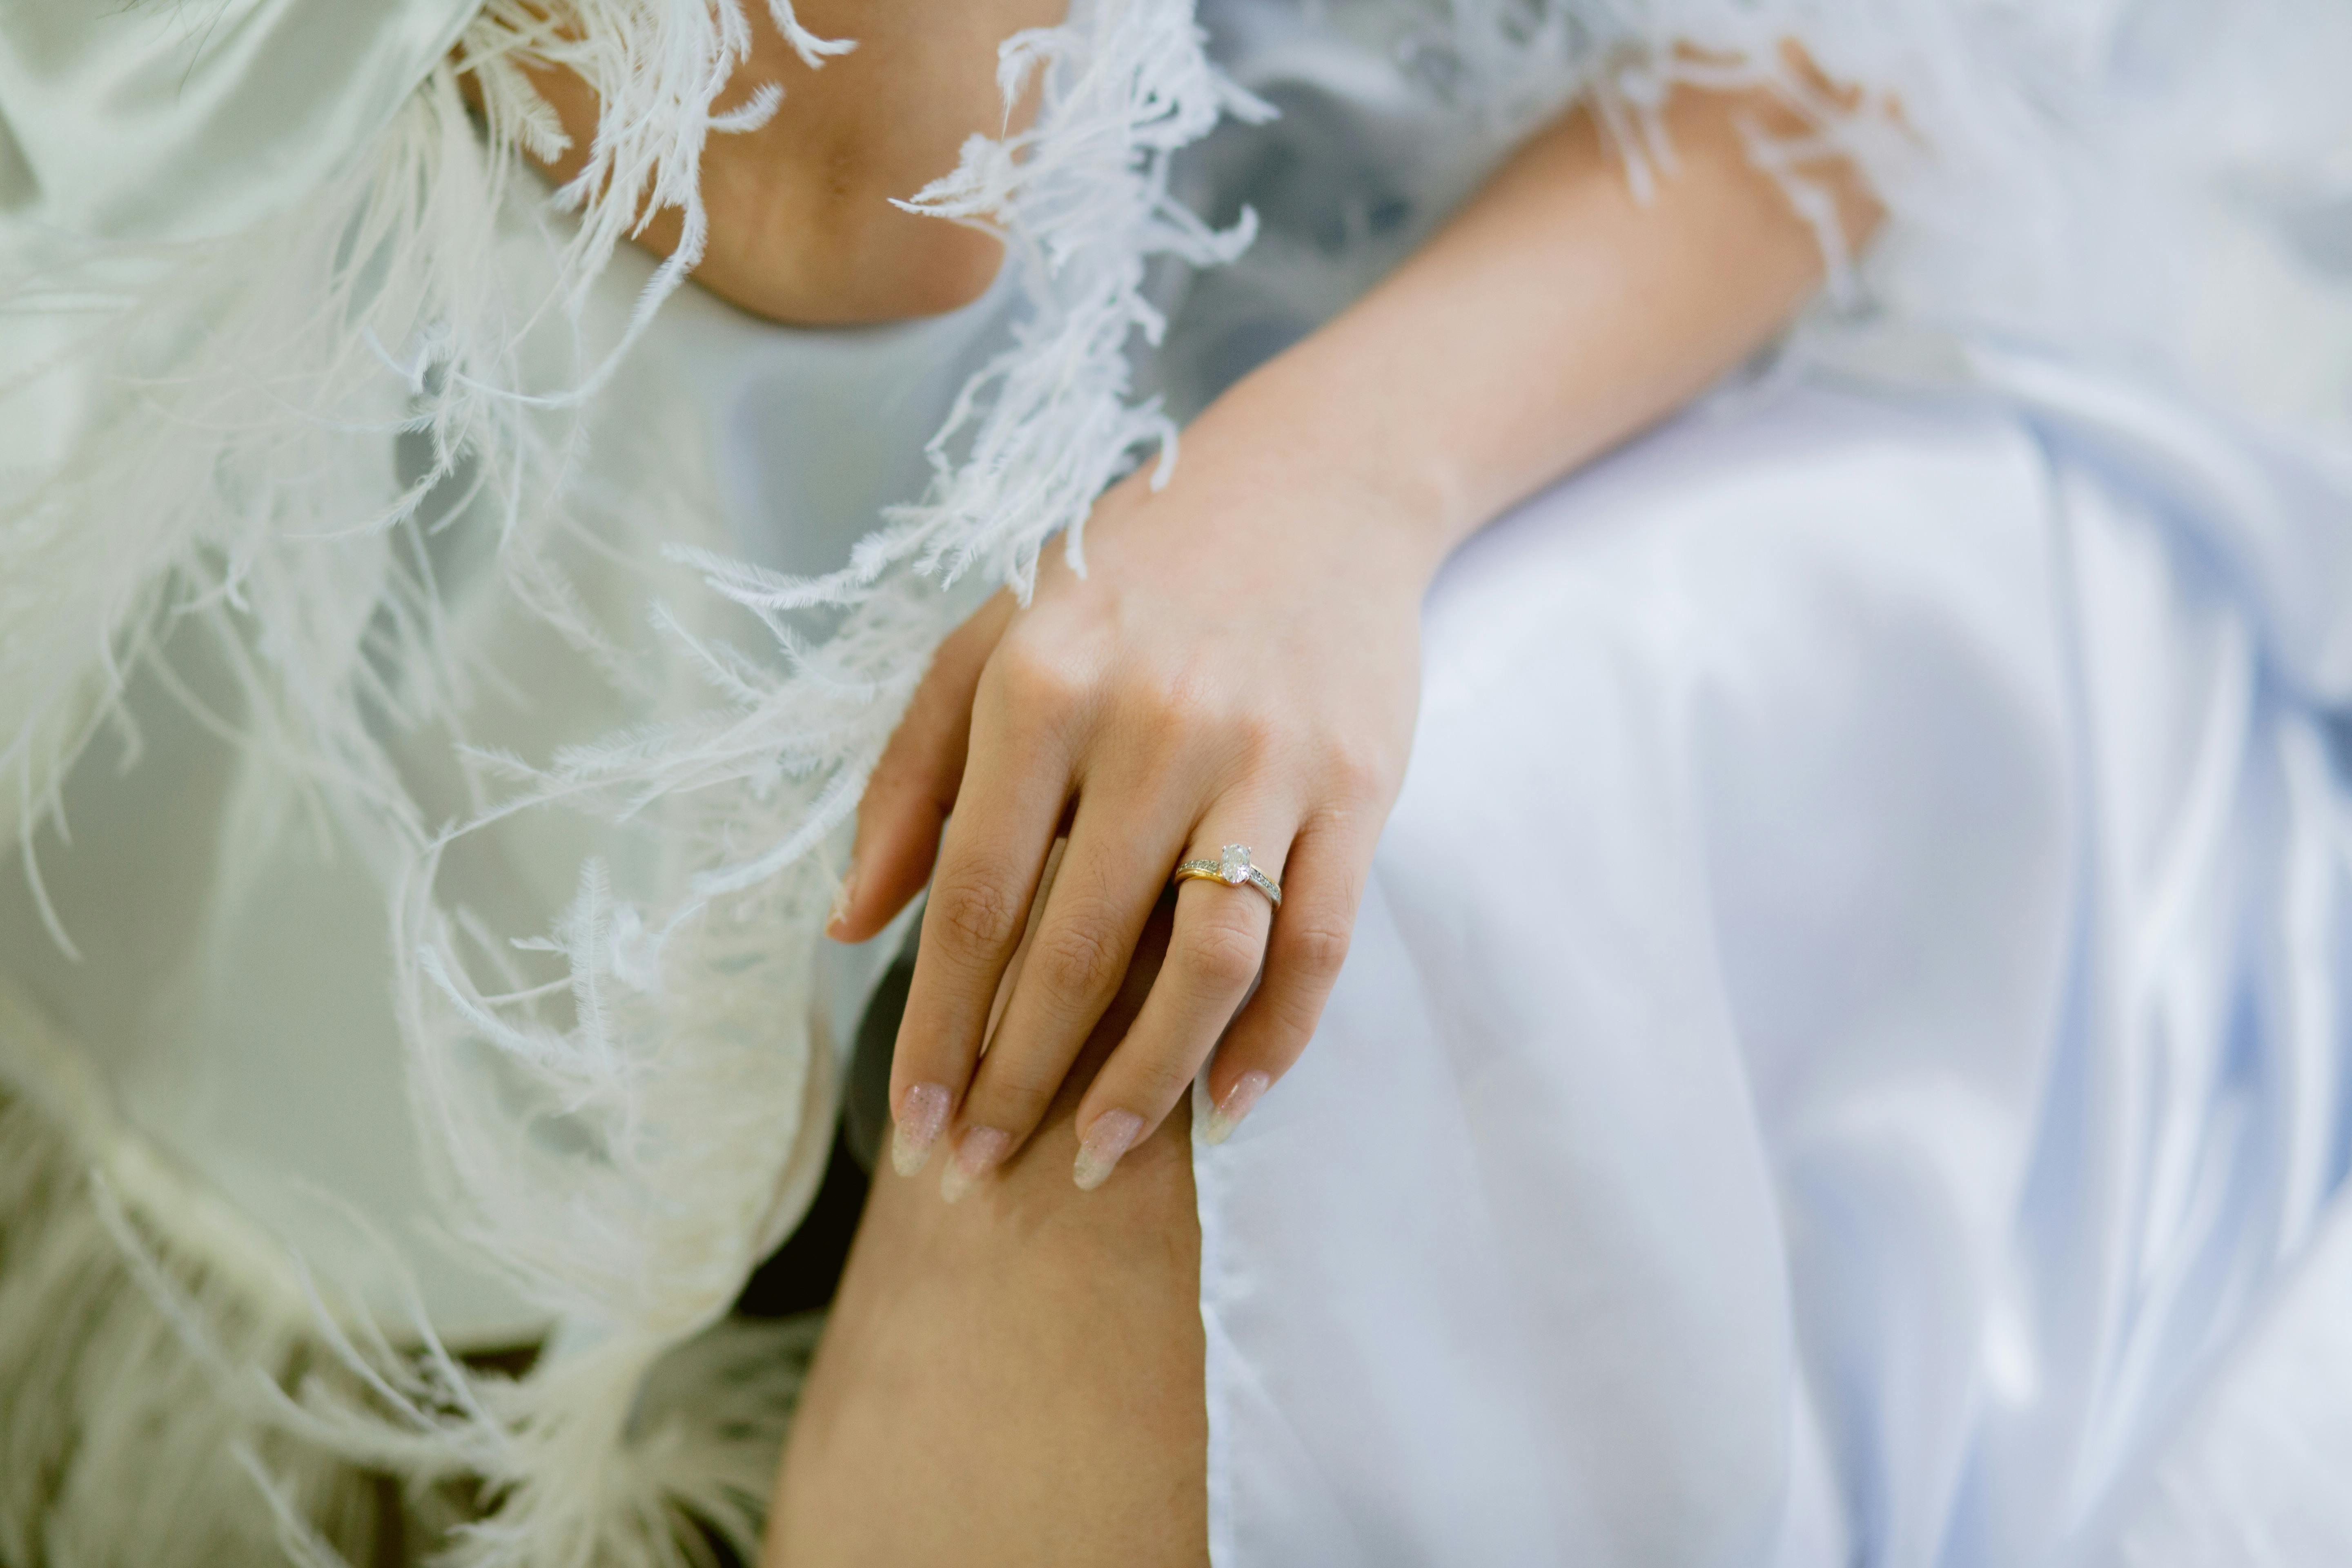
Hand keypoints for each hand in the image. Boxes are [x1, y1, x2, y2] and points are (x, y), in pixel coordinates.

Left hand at [827, 395, 1434, 1194]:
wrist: (1316, 486)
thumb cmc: (1128, 576)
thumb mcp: (989, 639)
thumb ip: (909, 777)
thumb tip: (851, 926)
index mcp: (1044, 685)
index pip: (973, 897)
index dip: (936, 1027)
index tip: (915, 1126)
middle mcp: (1154, 723)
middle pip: (1079, 948)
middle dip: (1022, 1081)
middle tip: (985, 1172)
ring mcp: (1266, 757)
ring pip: (1205, 959)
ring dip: (1149, 1079)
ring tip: (1099, 1158)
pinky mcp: (1358, 783)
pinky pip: (1318, 940)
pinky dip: (1277, 1036)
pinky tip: (1231, 1102)